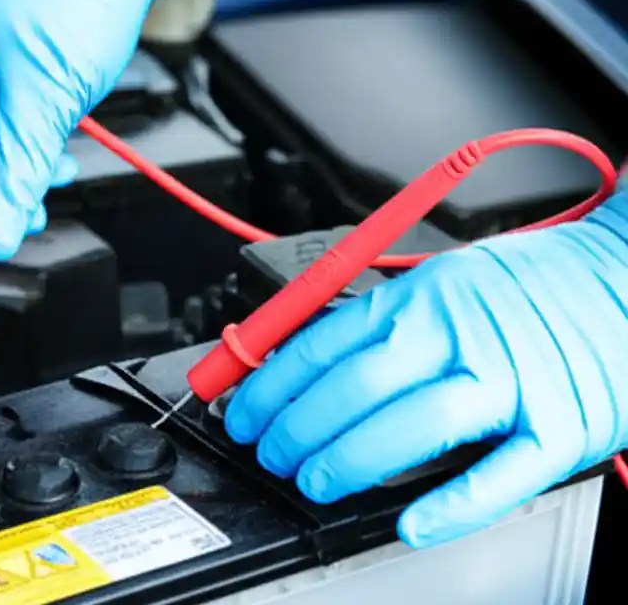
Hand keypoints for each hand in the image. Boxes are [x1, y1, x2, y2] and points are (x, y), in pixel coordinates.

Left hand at [224, 195, 627, 547]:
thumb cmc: (532, 287)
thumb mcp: (447, 281)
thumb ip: (383, 321)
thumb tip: (296, 358)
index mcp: (424, 295)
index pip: (324, 343)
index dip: (270, 386)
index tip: (241, 415)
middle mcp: (461, 332)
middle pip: (355, 386)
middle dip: (297, 429)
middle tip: (271, 457)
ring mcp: (513, 379)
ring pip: (414, 425)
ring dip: (351, 460)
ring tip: (315, 483)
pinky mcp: (562, 426)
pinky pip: (501, 474)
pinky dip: (452, 504)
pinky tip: (410, 522)